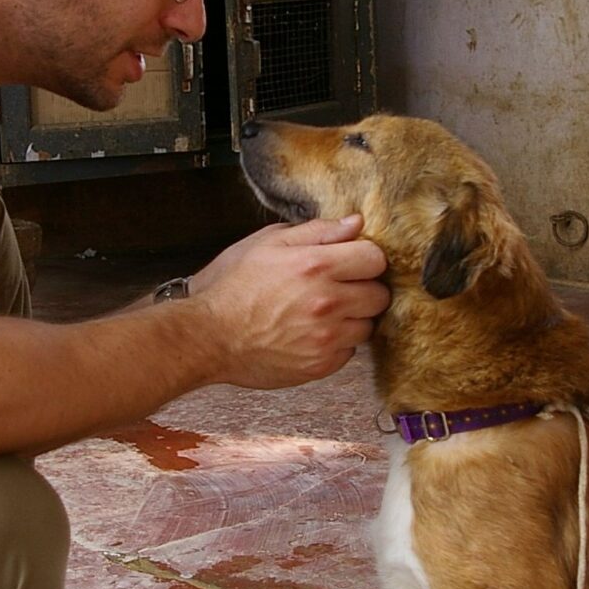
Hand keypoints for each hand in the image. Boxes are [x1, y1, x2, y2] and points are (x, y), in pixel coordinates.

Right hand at [188, 216, 388, 388]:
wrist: (209, 336)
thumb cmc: (233, 286)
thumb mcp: (267, 243)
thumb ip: (317, 231)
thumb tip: (356, 223)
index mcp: (316, 265)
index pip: (376, 258)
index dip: (364, 258)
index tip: (351, 262)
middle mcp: (327, 302)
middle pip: (379, 295)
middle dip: (363, 289)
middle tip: (338, 289)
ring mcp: (326, 337)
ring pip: (367, 326)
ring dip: (352, 319)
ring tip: (322, 314)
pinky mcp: (320, 365)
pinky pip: (349, 351)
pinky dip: (336, 343)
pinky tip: (311, 334)